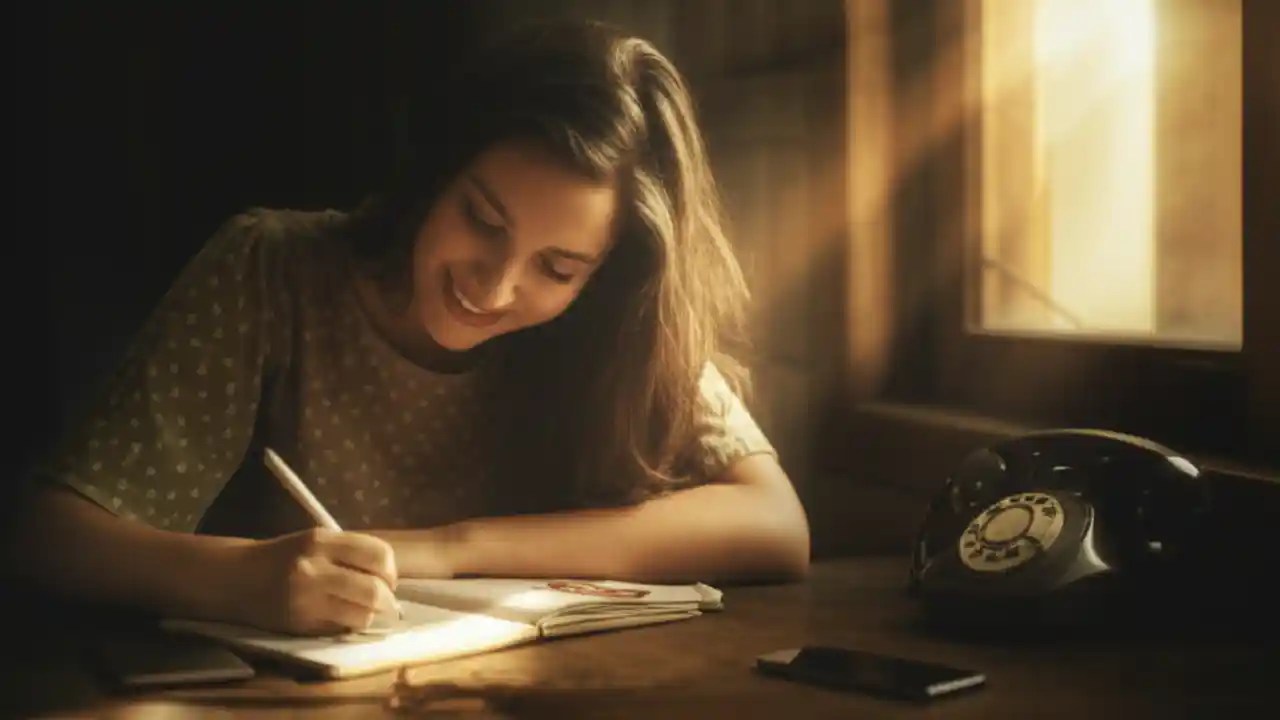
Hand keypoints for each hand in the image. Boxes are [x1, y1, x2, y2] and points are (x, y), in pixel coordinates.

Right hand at [234, 528, 400, 634]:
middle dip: (387, 599)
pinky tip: (342, 618)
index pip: (377, 554)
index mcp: (321, 540)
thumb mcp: (315, 542)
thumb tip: (389, 576)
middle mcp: (314, 567)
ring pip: (362, 614)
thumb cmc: (283, 558)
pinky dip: (350, 626)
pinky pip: (341, 629)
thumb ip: (349, 552)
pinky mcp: (300, 623)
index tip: (387, 578)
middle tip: (383, 601)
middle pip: (374, 590)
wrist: (236, 578)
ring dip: (370, 616)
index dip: (390, 570)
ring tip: (363, 611)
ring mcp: (306, 598)